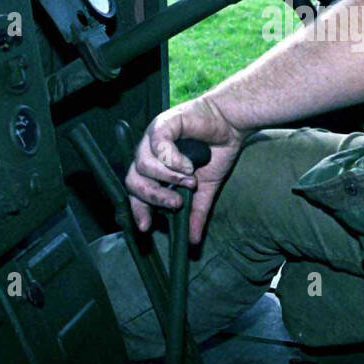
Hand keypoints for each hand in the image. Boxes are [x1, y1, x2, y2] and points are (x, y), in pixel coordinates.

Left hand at [124, 96, 246, 244]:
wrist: (231, 124)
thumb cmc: (216, 151)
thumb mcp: (205, 188)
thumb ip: (196, 211)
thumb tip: (194, 239)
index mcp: (154, 168)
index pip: (135, 191)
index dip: (138, 209)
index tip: (147, 226)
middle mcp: (148, 152)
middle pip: (133, 180)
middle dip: (153, 196)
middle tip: (176, 203)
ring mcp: (153, 137)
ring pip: (143, 164)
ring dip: (167, 178)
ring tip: (189, 179)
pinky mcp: (163, 123)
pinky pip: (157, 145)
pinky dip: (171, 159)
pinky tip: (188, 164)